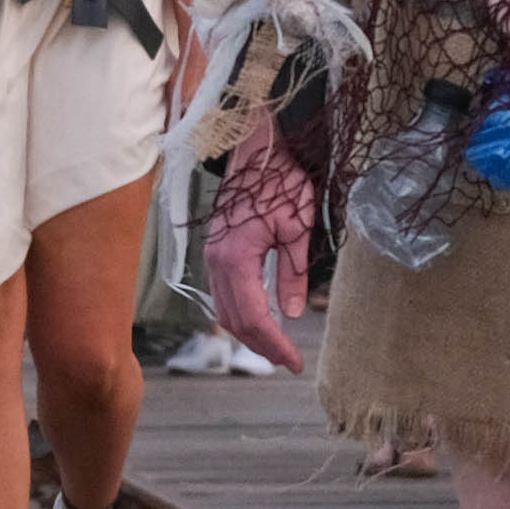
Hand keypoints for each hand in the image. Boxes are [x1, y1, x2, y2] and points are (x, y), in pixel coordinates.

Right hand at [202, 138, 319, 371]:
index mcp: (236, 258)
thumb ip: (293, 273)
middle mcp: (216, 262)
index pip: (253, 317)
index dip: (275, 345)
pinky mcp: (215, 252)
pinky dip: (239, 314)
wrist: (255, 146)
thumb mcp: (297, 227)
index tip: (295, 362)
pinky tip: (259, 319)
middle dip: (262, 345)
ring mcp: (212, 257)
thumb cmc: (280, 179)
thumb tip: (292, 313)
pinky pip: (222, 294)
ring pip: (224, 310)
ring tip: (276, 347)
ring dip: (249, 333)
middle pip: (234, 320)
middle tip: (289, 361)